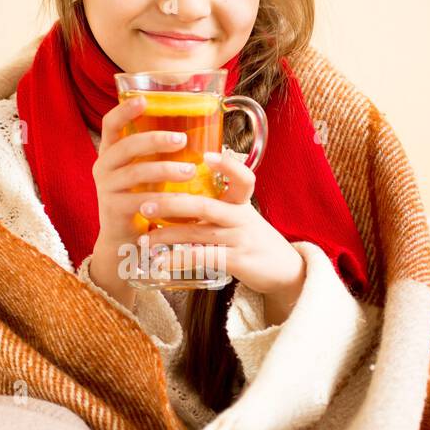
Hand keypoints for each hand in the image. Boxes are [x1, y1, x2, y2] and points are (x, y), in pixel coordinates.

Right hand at [91, 93, 194, 259]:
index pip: (110, 124)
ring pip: (135, 173)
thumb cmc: (141, 198)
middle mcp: (102, 167)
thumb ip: (156, 154)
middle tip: (182, 139)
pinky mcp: (113, 209)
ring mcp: (105, 188)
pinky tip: (183, 200)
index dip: (124, 110)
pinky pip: (140, 200)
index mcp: (109, 152)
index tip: (143, 99)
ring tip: (191, 171)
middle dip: (155, 140)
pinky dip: (164, 199)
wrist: (124, 238)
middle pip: (126, 146)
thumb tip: (193, 130)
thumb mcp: (144, 172)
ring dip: (165, 170)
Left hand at [141, 147, 305, 314]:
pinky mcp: (237, 261)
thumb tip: (177, 196)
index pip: (242, 178)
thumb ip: (217, 206)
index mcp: (242, 203)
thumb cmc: (253, 241)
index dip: (227, 165)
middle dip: (171, 204)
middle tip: (145, 204)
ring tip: (144, 240)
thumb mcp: (242, 218)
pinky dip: (179, 260)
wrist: (285, 272)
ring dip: (167, 236)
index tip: (206, 156)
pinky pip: (202, 258)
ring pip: (197, 233)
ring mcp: (239, 240)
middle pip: (205, 206)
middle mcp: (242, 218)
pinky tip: (161, 262)